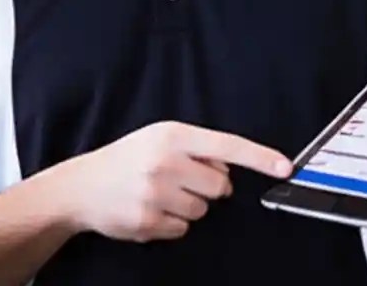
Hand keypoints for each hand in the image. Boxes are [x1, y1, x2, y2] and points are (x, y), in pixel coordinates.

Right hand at [60, 121, 291, 242]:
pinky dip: (171, 223)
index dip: (259, 157)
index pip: (226, 145)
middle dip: (207, 187)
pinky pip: (183, 229)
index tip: (285, 167)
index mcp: (172, 136)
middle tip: (180, 181)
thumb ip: (194, 149)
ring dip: (188, 206)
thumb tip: (227, 170)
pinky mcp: (147, 221)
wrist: (80, 186)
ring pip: (202, 211)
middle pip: (220, 186)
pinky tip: (150, 209)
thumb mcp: (158, 138)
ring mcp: (155, 194)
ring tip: (159, 194)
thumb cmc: (126, 160)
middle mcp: (165, 162)